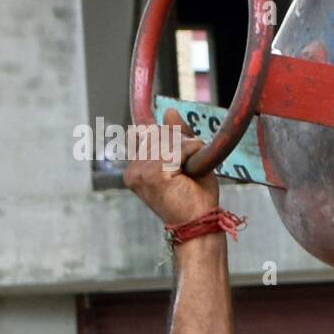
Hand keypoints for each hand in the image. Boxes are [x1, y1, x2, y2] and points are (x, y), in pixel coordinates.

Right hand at [123, 108, 220, 225]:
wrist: (200, 223)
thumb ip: (177, 136)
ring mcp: (140, 172)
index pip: (147, 133)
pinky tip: (194, 168)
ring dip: (188, 149)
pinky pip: (177, 148)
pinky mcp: (153, 175)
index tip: (182, 152)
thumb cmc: (196, 198)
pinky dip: (192, 153)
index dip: (168, 137)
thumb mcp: (188, 160)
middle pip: (156, 132)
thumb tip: (169, 110)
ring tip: (193, 168)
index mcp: (136, 169)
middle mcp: (133, 170)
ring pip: (167, 139)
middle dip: (180, 142)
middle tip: (191, 163)